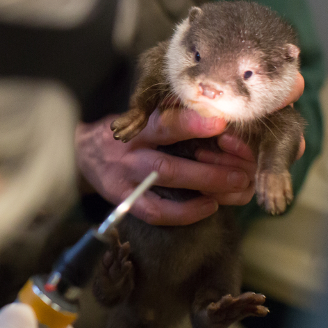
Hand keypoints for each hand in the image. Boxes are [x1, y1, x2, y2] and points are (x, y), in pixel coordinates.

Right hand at [76, 74, 305, 225]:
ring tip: (237, 185)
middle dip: (209, 163)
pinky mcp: (124, 199)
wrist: (83, 151)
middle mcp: (131, 147)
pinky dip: (185, 212)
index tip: (221, 121)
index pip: (164, 120)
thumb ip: (178, 116)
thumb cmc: (130, 132)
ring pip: (166, 179)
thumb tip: (227, 116)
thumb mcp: (145, 114)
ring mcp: (126, 175)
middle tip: (244, 168)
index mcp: (138, 122)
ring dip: (205, 184)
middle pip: (167, 155)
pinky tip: (210, 206)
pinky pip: (155, 210)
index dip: (191, 122)